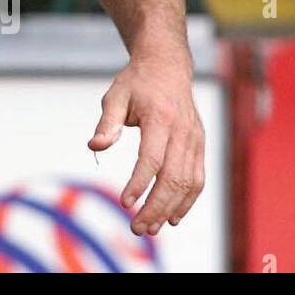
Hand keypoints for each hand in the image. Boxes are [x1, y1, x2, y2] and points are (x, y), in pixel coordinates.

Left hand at [89, 49, 204, 235]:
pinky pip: (198, 178)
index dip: (140, 183)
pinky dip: (188, 201)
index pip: (152, 159)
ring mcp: (195, 139)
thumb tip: (94, 147)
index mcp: (160, 118)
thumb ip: (107, 123)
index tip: (125, 203)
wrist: (166, 66)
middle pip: (173, 177)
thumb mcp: (115, 96)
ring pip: (188, 182)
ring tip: (150, 227)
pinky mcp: (200, 145)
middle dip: (155, 206)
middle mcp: (183, 131)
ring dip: (170, 208)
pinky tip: (172, 217)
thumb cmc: (136, 82)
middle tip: (137, 227)